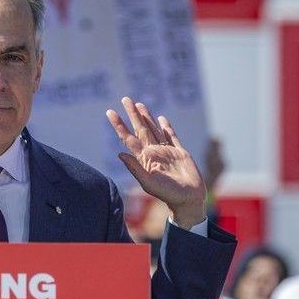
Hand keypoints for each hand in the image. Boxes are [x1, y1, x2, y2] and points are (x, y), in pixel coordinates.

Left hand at [106, 97, 205, 228]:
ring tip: (139, 104)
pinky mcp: (180, 152)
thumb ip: (135, 168)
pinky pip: (171, 136)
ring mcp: (166, 151)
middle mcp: (153, 152)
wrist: (189, 199)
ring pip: (154, 129)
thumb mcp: (148, 182)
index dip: (119, 125)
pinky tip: (161, 118)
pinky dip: (166, 127)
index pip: (128, 138)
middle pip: (140, 129)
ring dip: (146, 117)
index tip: (110, 112)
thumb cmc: (168, 194)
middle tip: (125, 99)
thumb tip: (119, 154)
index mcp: (144, 159)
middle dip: (132, 114)